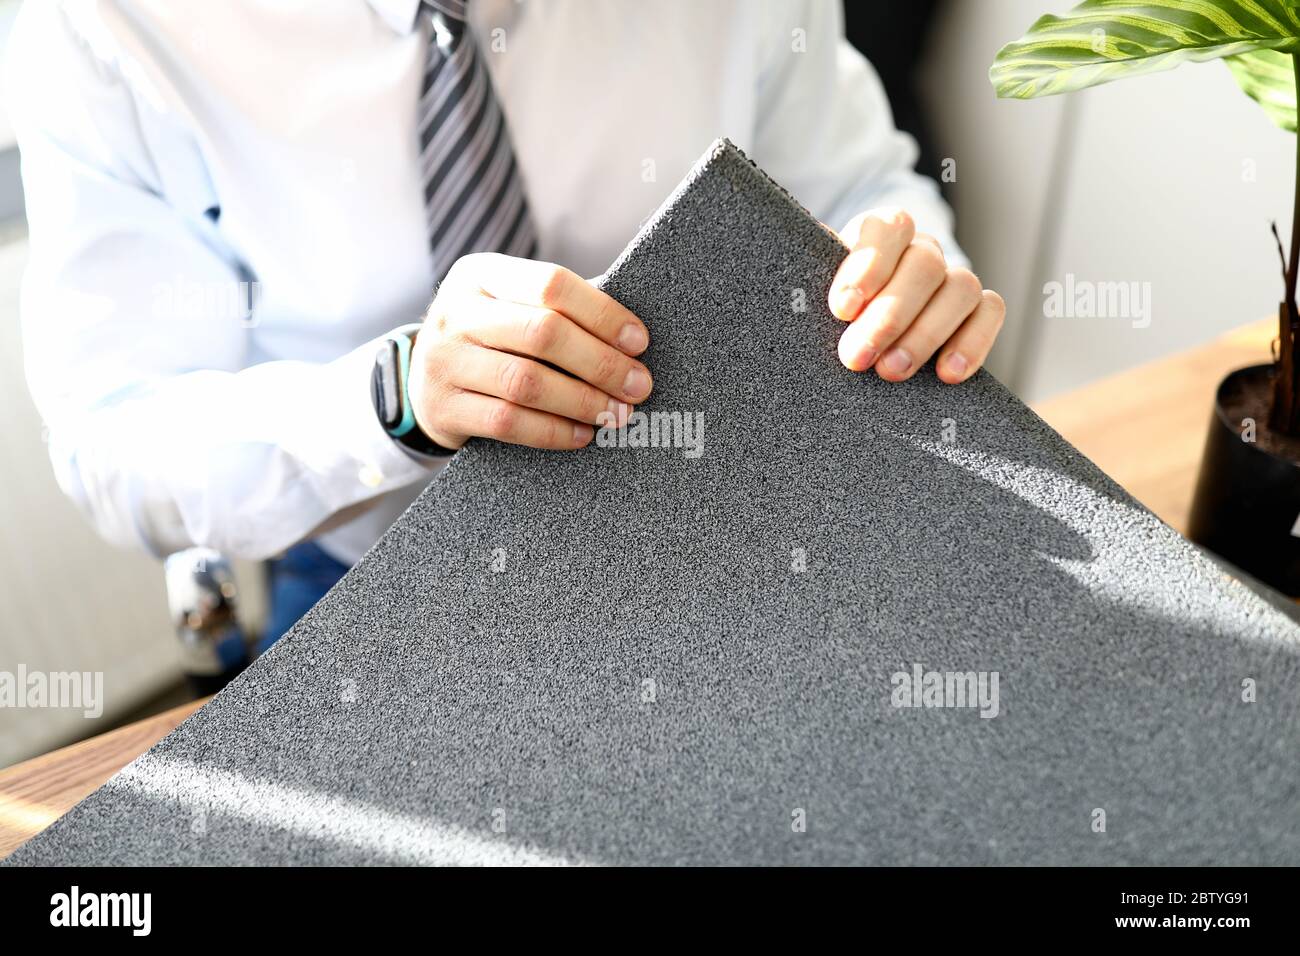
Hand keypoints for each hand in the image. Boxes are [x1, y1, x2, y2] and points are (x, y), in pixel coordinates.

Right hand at [409, 253, 651, 449]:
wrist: (422, 382)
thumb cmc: (490, 339)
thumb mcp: (510, 306)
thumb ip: (558, 310)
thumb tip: (631, 336)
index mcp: (481, 274)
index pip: (551, 284)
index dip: (602, 314)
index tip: (638, 341)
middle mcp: (457, 311)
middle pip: (543, 333)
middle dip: (601, 363)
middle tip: (638, 386)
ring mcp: (444, 360)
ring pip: (526, 382)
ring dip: (583, 401)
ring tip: (617, 413)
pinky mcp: (444, 407)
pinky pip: (508, 422)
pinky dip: (553, 431)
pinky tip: (581, 434)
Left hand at [828, 209, 1005, 382]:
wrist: (859, 335)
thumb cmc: (833, 315)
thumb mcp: (816, 298)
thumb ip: (816, 293)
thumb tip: (825, 312)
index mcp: (879, 235)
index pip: (886, 229)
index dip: (868, 266)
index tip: (843, 309)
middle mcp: (921, 250)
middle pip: (924, 264)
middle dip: (889, 316)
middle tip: (857, 358)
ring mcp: (952, 278)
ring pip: (961, 288)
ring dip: (926, 334)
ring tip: (891, 371)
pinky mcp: (978, 308)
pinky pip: (991, 312)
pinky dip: (973, 342)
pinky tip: (947, 374)